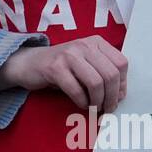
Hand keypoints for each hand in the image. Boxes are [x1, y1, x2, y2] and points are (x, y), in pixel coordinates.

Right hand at [0, 36, 128, 112]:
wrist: (28, 64)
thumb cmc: (60, 68)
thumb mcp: (85, 64)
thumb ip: (102, 73)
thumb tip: (120, 93)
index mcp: (96, 42)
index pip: (121, 63)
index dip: (122, 84)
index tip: (118, 97)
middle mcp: (84, 45)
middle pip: (110, 74)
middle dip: (111, 97)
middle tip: (107, 108)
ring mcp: (69, 55)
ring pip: (96, 82)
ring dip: (97, 101)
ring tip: (94, 108)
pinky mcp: (55, 68)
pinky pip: (76, 89)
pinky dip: (82, 102)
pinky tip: (81, 105)